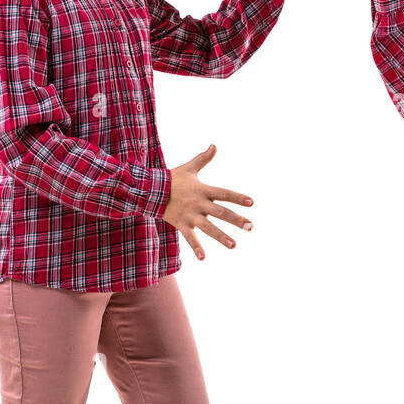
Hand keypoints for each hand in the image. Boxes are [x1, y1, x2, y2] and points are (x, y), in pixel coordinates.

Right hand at [160, 144, 254, 260]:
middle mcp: (199, 203)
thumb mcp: (189, 168)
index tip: (252, 203)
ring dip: (221, 236)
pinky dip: (196, 248)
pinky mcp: (181, 224)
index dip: (238, 197)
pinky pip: (190, 238)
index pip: (225, 193)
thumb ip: (204, 158)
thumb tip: (215, 145)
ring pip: (208, 227)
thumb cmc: (173, 178)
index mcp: (203, 189)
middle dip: (237, 220)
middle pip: (221, 212)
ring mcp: (190, 215)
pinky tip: (203, 258)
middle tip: (251, 227)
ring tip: (234, 245)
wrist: (150, 190)